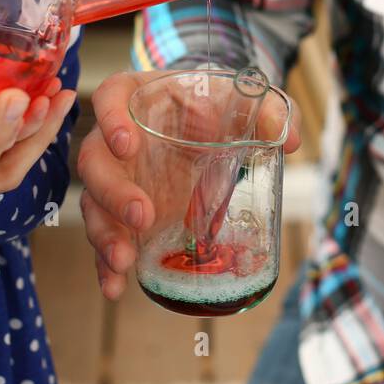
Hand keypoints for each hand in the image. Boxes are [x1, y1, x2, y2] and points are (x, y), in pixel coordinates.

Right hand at [77, 69, 301, 299]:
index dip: (111, 118)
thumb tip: (289, 137)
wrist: (209, 123)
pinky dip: (105, 264)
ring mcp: (117, 176)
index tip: (127, 143)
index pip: (112, 96)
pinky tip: (115, 287)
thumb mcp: (245, 100)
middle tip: (142, 216)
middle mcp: (116, 137)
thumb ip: (272, 110)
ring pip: (94, 204)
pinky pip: (106, 237)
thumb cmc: (217, 104)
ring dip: (104, 235)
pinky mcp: (121, 211)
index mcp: (139, 97)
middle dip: (113, 192)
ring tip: (124, 262)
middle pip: (94, 161)